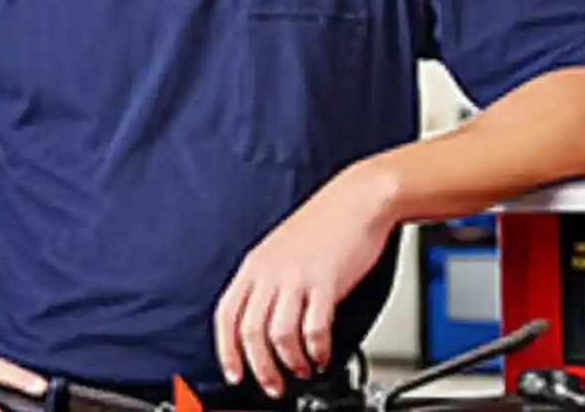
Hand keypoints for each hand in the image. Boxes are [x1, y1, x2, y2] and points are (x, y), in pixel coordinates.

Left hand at [214, 164, 399, 397]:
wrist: (357, 199)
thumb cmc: (324, 223)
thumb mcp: (280, 249)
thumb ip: (268, 281)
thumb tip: (263, 321)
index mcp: (255, 265)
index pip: (226, 315)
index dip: (226, 350)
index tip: (233, 374)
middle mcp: (270, 272)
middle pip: (250, 332)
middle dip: (259, 368)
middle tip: (273, 385)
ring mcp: (296, 277)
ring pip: (279, 336)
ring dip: (290, 362)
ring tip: (302, 370)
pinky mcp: (325, 282)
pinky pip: (314, 329)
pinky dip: (316, 350)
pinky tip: (322, 354)